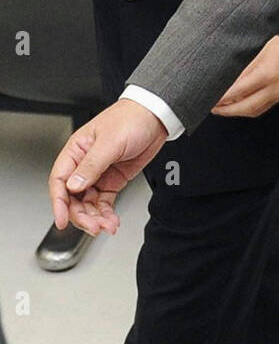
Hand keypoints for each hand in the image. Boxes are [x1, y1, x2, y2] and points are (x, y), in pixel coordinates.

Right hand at [48, 99, 168, 235]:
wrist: (156, 117)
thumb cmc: (131, 118)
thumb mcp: (110, 142)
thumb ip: (91, 165)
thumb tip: (73, 185)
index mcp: (76, 151)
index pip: (59, 181)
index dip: (58, 203)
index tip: (62, 219)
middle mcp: (84, 164)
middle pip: (73, 197)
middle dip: (81, 215)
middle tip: (93, 227)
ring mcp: (99, 174)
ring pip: (88, 203)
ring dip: (95, 217)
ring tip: (106, 226)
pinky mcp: (113, 180)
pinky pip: (104, 202)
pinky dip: (106, 213)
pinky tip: (111, 221)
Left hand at [211, 35, 278, 117]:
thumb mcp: (261, 52)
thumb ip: (246, 69)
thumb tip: (230, 83)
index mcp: (266, 75)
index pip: (238, 92)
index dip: (223, 98)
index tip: (211, 99)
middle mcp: (274, 89)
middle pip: (246, 108)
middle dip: (227, 110)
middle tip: (213, 109)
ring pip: (255, 110)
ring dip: (238, 112)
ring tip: (224, 108)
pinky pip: (264, 107)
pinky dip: (250, 108)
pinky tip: (241, 104)